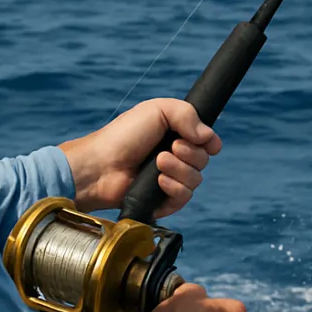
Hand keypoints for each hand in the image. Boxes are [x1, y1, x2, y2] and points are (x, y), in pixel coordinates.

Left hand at [58, 98, 221, 216]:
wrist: (101, 165)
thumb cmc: (123, 136)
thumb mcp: (156, 110)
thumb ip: (187, 114)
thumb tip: (209, 137)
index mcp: (175, 135)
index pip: (207, 142)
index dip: (210, 142)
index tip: (203, 140)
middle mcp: (175, 158)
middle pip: (203, 160)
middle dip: (190, 153)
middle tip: (169, 147)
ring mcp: (170, 180)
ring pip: (196, 179)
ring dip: (180, 169)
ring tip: (158, 163)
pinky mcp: (164, 201)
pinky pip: (185, 198)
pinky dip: (174, 188)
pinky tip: (159, 182)